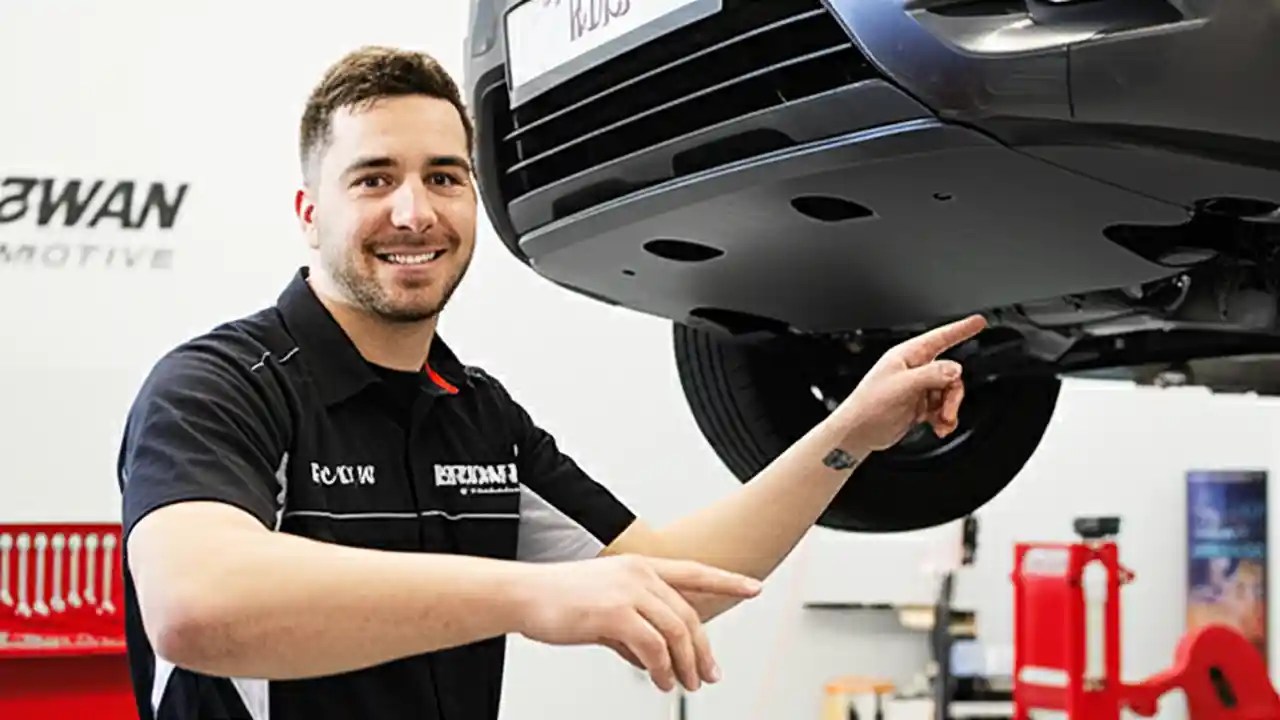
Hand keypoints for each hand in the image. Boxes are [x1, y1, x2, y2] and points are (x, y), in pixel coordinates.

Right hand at [513, 554, 761, 691]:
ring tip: (685, 683)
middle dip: (703, 649)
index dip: (728, 580)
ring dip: (686, 664)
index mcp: (640, 567)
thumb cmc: (557, 599)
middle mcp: (639, 574)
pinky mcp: (615, 613)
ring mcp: (629, 591)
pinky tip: (661, 679)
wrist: (523, 595)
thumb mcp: (603, 606)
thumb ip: (632, 627)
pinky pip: (653, 647)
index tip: (754, 587)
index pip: (694, 572)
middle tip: (708, 674)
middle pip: (689, 615)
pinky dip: (663, 668)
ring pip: (676, 632)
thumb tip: (651, 658)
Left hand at [836, 314, 986, 450]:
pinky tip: (938, 427)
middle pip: (950, 373)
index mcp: (907, 356)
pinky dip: (944, 419)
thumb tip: (955, 368)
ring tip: (941, 422)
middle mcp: (914, 369)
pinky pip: (942, 408)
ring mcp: (917, 388)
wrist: (858, 433)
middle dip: (953, 394)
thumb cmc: (869, 405)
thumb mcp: (903, 386)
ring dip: (949, 410)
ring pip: (948, 393)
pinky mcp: (919, 405)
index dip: (960, 329)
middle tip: (947, 411)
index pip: (939, 337)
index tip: (978, 322)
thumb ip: (931, 375)